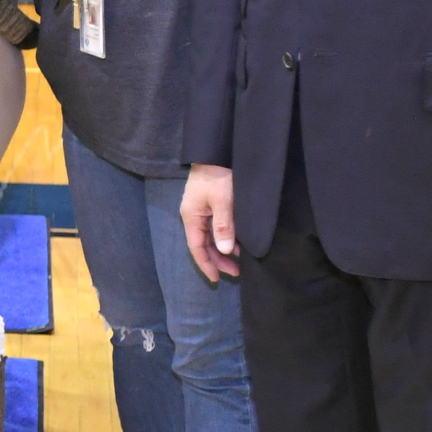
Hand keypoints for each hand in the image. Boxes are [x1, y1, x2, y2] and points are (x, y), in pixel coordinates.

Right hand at [181, 163, 239, 281]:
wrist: (218, 152)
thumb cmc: (219, 176)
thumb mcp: (223, 201)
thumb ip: (223, 227)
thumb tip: (224, 251)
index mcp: (192, 217)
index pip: (197, 247)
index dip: (206, 264)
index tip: (217, 279)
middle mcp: (193, 216)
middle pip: (203, 244)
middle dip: (218, 259)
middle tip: (236, 272)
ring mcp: (201, 210)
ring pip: (210, 236)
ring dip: (223, 248)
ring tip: (240, 258)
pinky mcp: (210, 204)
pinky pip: (215, 227)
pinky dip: (225, 237)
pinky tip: (237, 242)